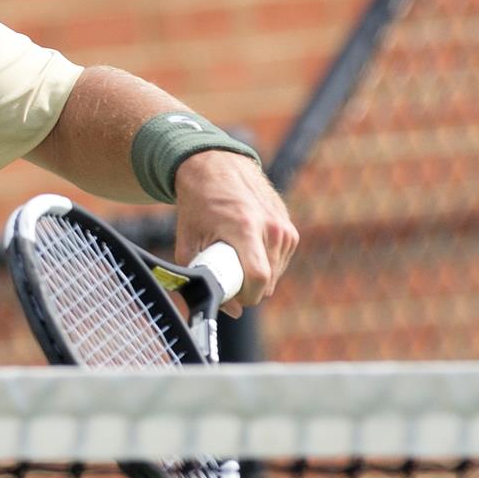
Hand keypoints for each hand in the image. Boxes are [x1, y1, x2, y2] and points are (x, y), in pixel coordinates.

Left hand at [172, 151, 297, 316]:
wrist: (217, 166)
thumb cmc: (197, 205)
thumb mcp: (188, 240)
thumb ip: (201, 276)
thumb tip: (231, 311)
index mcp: (245, 228)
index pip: (259, 278)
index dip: (245, 297)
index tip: (231, 297)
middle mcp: (271, 228)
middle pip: (268, 282)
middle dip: (247, 290)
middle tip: (224, 276)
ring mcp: (285, 228)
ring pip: (276, 274)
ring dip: (256, 277)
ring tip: (232, 258)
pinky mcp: (290, 229)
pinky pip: (281, 262)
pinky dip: (265, 264)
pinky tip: (246, 250)